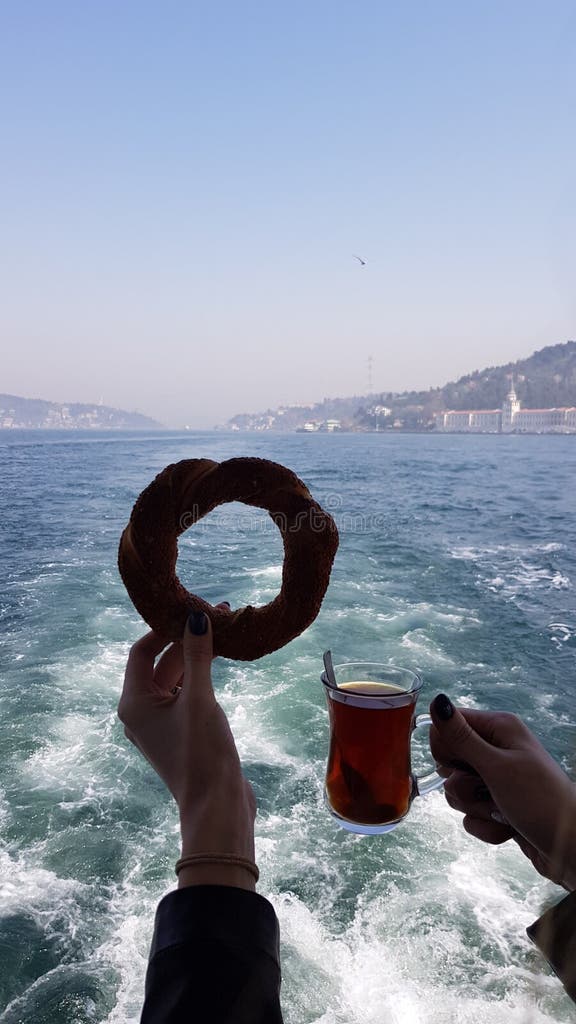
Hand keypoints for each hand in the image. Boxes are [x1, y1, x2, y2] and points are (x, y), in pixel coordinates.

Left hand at [118, 609, 256, 889]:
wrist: (217, 805)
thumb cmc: (202, 752)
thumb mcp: (200, 698)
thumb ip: (196, 656)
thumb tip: (196, 618)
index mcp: (133, 702)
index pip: (141, 651)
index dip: (164, 629)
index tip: (191, 610)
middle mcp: (140, 711)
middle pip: (159, 664)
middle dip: (185, 640)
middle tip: (216, 615)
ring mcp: (160, 724)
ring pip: (175, 679)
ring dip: (195, 657)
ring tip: (223, 632)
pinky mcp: (180, 733)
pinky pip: (186, 695)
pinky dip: (201, 677)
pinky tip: (221, 662)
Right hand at [429, 695, 575, 890]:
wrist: (571, 848)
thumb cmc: (540, 800)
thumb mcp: (496, 766)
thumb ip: (461, 737)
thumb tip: (437, 700)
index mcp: (499, 729)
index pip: (449, 725)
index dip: (446, 748)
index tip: (459, 765)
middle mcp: (497, 750)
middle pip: (450, 763)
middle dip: (463, 784)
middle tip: (487, 788)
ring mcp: (498, 780)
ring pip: (458, 793)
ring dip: (477, 808)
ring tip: (502, 811)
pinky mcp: (498, 807)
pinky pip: (472, 816)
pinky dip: (487, 825)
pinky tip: (509, 828)